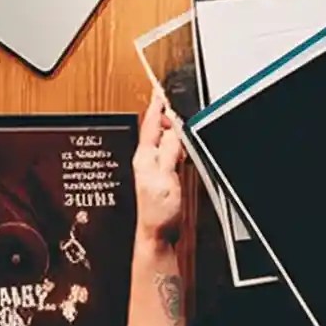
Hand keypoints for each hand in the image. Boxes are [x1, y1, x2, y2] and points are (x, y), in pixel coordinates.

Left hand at [133, 91, 184, 244]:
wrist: (157, 234)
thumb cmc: (157, 212)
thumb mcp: (165, 176)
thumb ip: (170, 151)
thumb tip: (175, 130)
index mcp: (144, 156)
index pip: (151, 124)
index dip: (157, 106)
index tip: (160, 90)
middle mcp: (146, 160)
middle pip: (157, 129)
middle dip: (166, 114)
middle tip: (176, 104)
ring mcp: (153, 168)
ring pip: (163, 140)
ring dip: (171, 130)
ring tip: (180, 122)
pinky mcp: (162, 176)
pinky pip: (168, 152)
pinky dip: (175, 145)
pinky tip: (181, 146)